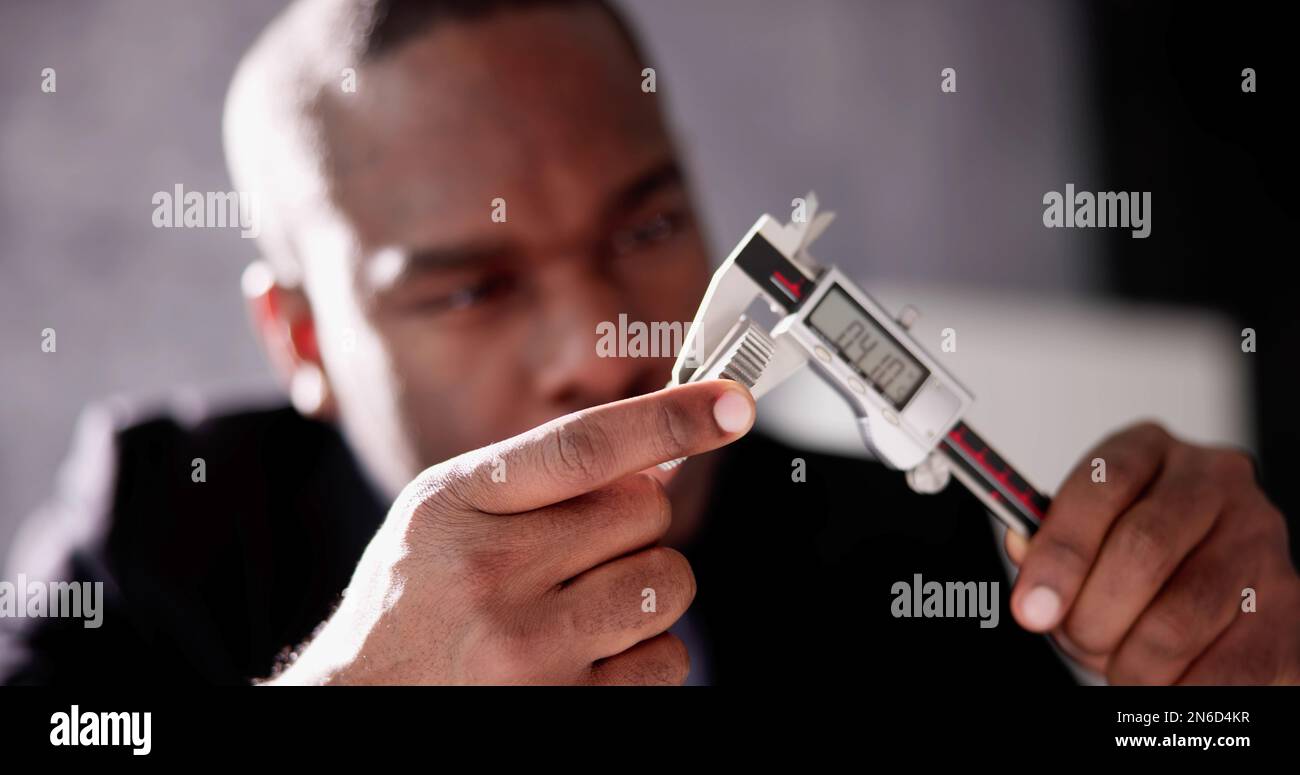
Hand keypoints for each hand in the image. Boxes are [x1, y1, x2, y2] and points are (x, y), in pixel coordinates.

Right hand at [268, 380, 754, 684]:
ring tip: (584, 602)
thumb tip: (658, 455)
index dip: (671, 419)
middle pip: (645, 514)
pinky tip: (590, 651)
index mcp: (460, 503)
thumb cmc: (415, 597)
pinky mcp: (567, 707)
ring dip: (646, 586)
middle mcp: (492, 574)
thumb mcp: (446, 510)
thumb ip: (538, 475)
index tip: (730, 406)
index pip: (584, 446)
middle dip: (633, 526)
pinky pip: (668, 659)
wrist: (367, 697)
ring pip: (668, 585)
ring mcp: (530, 649)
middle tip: (582, 549)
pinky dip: (646, 650)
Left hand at [1005, 421, 1299, 684]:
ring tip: (1122, 666)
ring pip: (1181, 616)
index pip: (1101, 485)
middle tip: (1078, 640)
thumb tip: (1026, 553)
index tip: (1031, 608)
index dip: (1060, 552)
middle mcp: (1214, 482)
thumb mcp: (1084, 543)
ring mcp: (1260, 541)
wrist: (1218, 599)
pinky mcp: (1290, 607)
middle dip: (1091, 614)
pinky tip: (1165, 682)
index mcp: (1149, 451)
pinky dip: (1181, 688)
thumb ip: (1052, 546)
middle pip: (1142, 549)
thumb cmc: (1139, 566)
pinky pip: (1228, 667)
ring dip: (1134, 662)